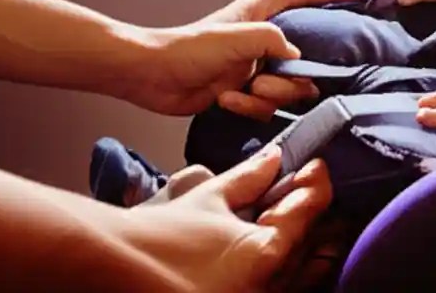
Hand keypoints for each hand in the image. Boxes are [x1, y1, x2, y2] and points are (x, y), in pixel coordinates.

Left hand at [120, 0, 362, 115]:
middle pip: (305, 58)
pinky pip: (267, 106)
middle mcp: (263, 39)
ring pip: (289, 88)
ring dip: (268, 94)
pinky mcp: (245, 93)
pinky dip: (249, 106)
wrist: (153, 77)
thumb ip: (276, 41)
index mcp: (261, 13)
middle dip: (292, 75)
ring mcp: (255, 68)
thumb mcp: (239, 37)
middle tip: (266, 77)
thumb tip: (298, 61)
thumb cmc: (190, 48)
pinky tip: (227, 100)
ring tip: (241, 88)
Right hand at [120, 145, 332, 292]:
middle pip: (317, 243)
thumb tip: (275, 157)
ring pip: (306, 270)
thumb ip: (249, 178)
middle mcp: (270, 288)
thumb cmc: (159, 236)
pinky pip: (284, 287)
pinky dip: (289, 266)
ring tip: (297, 215)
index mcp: (265, 254)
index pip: (310, 210)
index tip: (315, 166)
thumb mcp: (209, 199)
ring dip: (308, 240)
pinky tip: (281, 245)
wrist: (117, 271)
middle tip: (310, 188)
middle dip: (317, 212)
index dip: (316, 182)